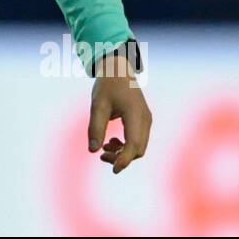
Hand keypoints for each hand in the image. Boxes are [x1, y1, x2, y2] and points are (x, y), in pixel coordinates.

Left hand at [87, 54, 150, 173]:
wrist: (118, 68)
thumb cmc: (107, 85)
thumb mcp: (97, 105)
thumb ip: (95, 127)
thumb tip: (92, 151)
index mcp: (136, 115)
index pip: (134, 145)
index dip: (124, 160)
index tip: (113, 170)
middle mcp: (145, 119)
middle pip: (138, 150)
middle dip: (121, 158)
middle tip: (101, 155)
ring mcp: (146, 120)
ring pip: (139, 147)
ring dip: (123, 152)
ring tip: (104, 148)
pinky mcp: (143, 120)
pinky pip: (138, 140)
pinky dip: (126, 145)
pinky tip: (111, 141)